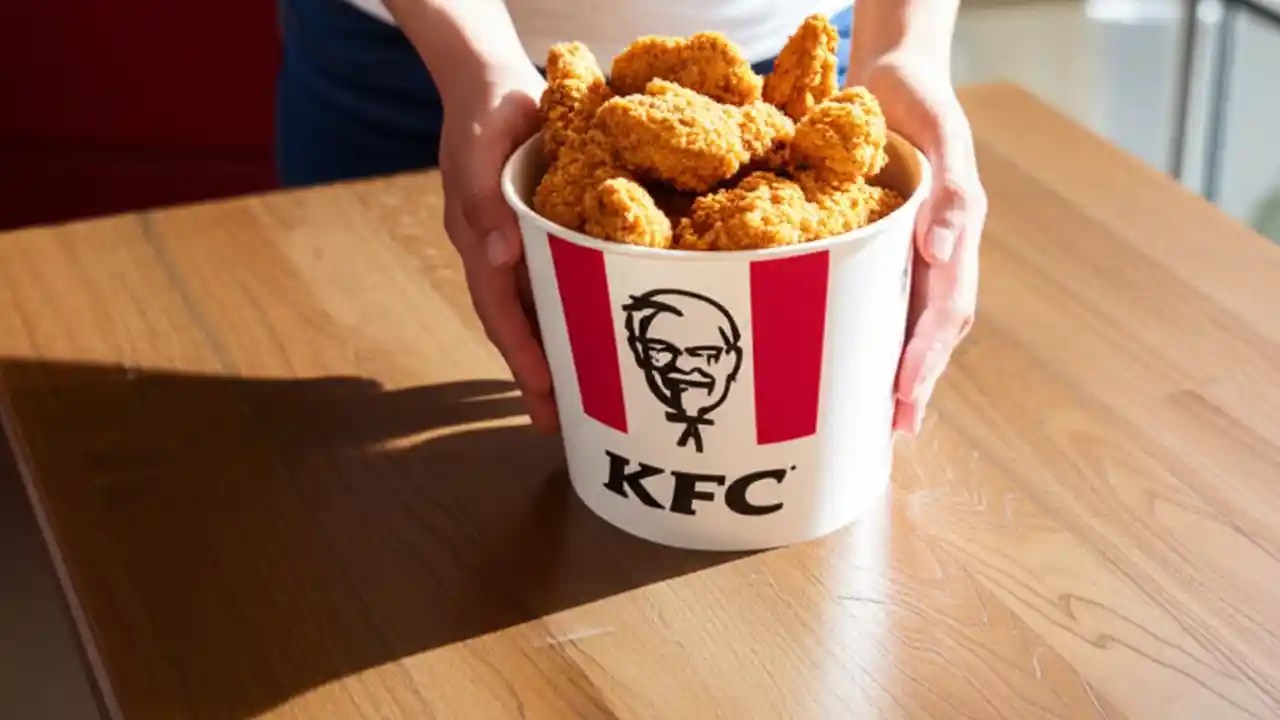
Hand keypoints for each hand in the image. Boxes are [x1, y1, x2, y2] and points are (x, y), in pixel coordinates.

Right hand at [439, 63, 559, 431]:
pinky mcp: (548, 234)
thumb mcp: (479, 147)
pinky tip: (601, 339)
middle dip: (537, 376)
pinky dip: (577, 314)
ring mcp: (524, 248)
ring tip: (585, 403)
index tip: (542, 391)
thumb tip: (500, 258)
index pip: (500, 311)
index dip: (520, 353)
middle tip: (560, 425)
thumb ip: (483, 200)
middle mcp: (502, 255)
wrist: (497, 83)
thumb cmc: (486, 113)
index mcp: (481, 243)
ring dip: (560, 355)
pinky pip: (563, 283)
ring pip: (542, 312)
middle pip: (519, 326)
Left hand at [858, 60, 986, 434]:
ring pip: (913, 323)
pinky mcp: (888, 250)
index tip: (905, 393)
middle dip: (917, 382)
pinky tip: (857, 367)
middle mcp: (940, 252)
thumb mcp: (939, 135)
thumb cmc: (915, 102)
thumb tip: (945, 249)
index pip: (946, 308)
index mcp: (956, 234)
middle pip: (934, 330)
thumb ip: (951, 191)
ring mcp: (916, 254)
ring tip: (882, 421)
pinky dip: (878, 339)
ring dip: (901, 372)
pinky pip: (887, 302)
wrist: (893, 80)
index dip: (927, 355)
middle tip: (897, 429)